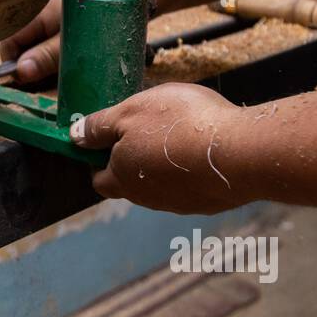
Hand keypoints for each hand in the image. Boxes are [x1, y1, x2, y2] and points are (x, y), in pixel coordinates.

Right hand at [0, 0, 81, 83]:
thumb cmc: (105, 13)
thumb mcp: (71, 44)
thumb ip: (46, 57)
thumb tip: (21, 72)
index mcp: (37, 12)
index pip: (9, 39)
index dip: (12, 62)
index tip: (24, 81)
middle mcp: (42, 12)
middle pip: (23, 44)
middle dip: (30, 65)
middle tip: (45, 82)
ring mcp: (54, 15)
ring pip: (38, 44)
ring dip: (44, 61)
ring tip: (59, 75)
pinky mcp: (67, 20)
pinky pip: (52, 40)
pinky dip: (56, 54)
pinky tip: (68, 65)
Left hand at [69, 83, 251, 214]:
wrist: (242, 154)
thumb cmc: (181, 125)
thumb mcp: (131, 111)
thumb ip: (99, 126)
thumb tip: (75, 137)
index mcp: (122, 178)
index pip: (99, 179)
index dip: (98, 159)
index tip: (108, 138)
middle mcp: (147, 199)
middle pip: (130, 182)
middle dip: (132, 159)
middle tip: (148, 129)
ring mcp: (180, 204)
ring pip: (161, 184)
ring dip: (164, 164)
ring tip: (180, 134)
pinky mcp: (208, 203)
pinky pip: (191, 186)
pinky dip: (191, 169)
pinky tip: (204, 148)